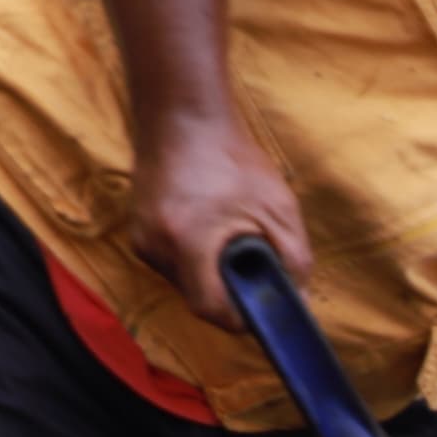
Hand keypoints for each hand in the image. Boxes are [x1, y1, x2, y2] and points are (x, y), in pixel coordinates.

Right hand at [125, 105, 306, 331]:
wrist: (183, 119)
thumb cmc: (233, 160)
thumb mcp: (279, 210)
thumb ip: (294, 262)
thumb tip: (298, 302)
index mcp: (187, 241)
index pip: (209, 309)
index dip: (239, 317)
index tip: (262, 307)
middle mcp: (156, 246)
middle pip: (198, 298)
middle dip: (230, 290)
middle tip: (255, 261)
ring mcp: (141, 240)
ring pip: (185, 283)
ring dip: (213, 273)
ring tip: (232, 237)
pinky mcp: (138, 233)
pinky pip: (174, 264)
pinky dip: (197, 258)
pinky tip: (211, 230)